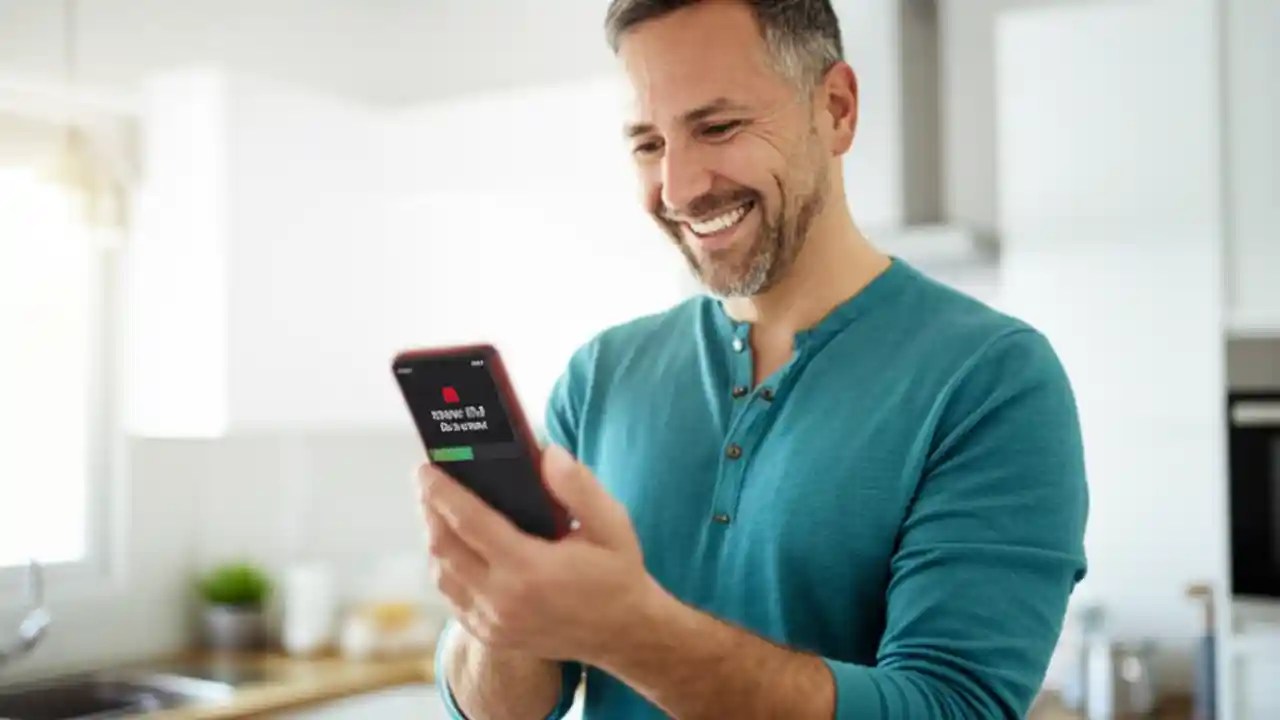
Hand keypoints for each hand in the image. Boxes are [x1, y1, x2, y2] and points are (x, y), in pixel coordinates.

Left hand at [417, 444, 664, 663]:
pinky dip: (446, 568)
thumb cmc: (617, 573)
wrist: (625, 634)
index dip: (442, 492)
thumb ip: (579, 486)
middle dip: (430, 510)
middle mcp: (503, 600)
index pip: (468, 522)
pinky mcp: (491, 635)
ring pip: (441, 575)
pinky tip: (455, 547)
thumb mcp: (611, 524)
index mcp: (529, 570)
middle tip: (428, 482)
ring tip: (439, 510)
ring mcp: (493, 623)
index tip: (425, 469)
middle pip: (444, 547)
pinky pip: (452, 597)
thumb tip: (547, 454)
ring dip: (435, 539)